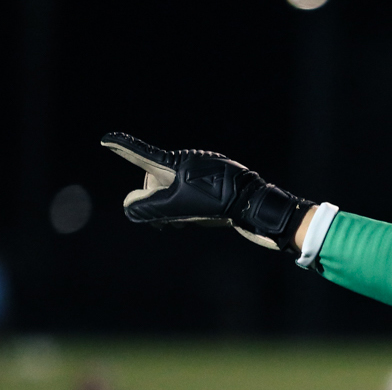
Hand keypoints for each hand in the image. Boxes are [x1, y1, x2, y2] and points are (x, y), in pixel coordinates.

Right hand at [100, 132, 313, 252]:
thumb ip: (149, 207)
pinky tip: (199, 220)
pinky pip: (192, 197)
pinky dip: (188, 211)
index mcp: (177, 163)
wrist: (259, 206)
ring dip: (172, 209)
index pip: (142, 154)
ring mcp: (203, 175)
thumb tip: (129, 207)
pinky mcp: (217, 188)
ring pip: (174, 192)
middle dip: (153, 199)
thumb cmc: (220, 202)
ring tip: (182, 223)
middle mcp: (188, 164)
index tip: (106, 138)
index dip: (123, 147)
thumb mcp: (179, 207)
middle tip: (163, 221)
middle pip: (156, 180)